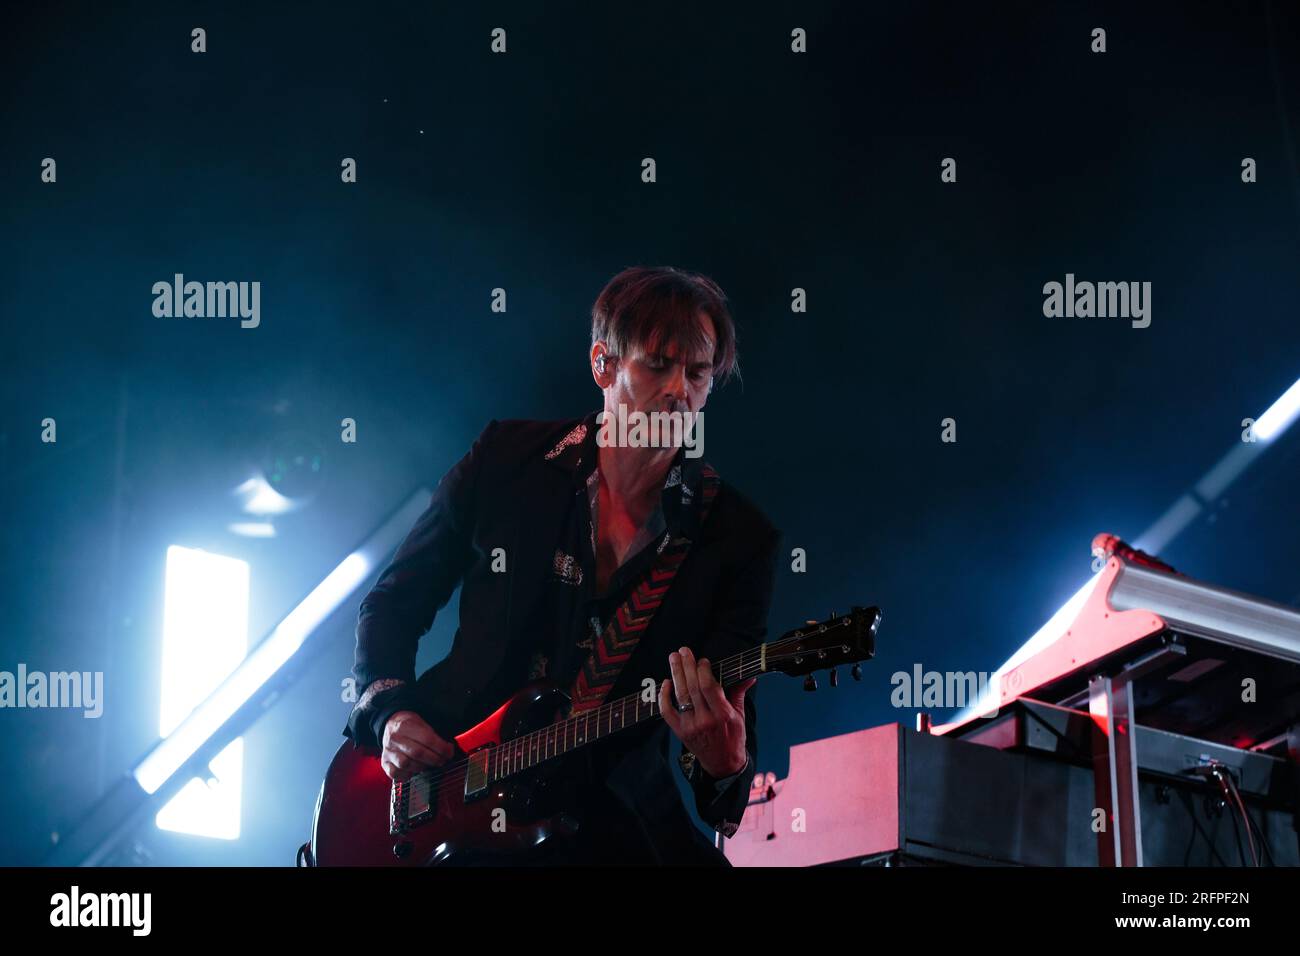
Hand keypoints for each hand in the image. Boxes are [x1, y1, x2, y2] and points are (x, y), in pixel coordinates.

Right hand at [381, 710, 454, 780]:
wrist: (390, 724)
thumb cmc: (409, 725)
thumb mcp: (422, 722)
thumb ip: (434, 734)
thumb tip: (448, 748)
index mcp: (405, 725)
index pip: (427, 739)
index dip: (441, 748)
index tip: (449, 752)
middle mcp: (394, 739)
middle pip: (417, 753)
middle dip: (434, 759)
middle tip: (442, 760)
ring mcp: (388, 752)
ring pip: (406, 764)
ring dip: (422, 767)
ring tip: (428, 764)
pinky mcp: (384, 762)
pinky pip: (395, 774)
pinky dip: (407, 775)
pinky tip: (413, 770)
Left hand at [659, 646, 754, 778]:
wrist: (722, 764)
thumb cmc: (733, 738)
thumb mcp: (740, 715)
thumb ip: (739, 693)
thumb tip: (749, 675)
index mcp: (722, 715)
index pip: (709, 688)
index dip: (704, 671)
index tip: (703, 660)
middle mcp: (705, 720)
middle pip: (693, 688)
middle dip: (687, 666)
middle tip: (683, 650)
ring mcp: (690, 726)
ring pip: (680, 696)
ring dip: (676, 674)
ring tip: (674, 658)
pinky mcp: (680, 731)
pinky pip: (667, 711)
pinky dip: (664, 696)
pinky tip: (666, 682)